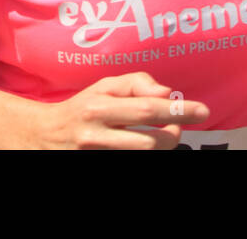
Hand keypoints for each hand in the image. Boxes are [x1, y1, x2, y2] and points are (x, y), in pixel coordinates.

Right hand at [36, 73, 208, 148]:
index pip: (147, 108)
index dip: (178, 111)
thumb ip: (135, 83)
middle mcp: (97, 131)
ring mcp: (96, 153)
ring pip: (144, 154)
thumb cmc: (82, 107)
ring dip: (163, 145)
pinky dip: (145, 153)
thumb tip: (167, 91)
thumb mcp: (103, 87)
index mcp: (100, 105)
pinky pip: (131, 160)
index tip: (202, 111)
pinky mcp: (95, 164)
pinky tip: (145, 145)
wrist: (44, 135)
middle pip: (150, 139)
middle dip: (175, 132)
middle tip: (183, 124)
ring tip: (166, 136)